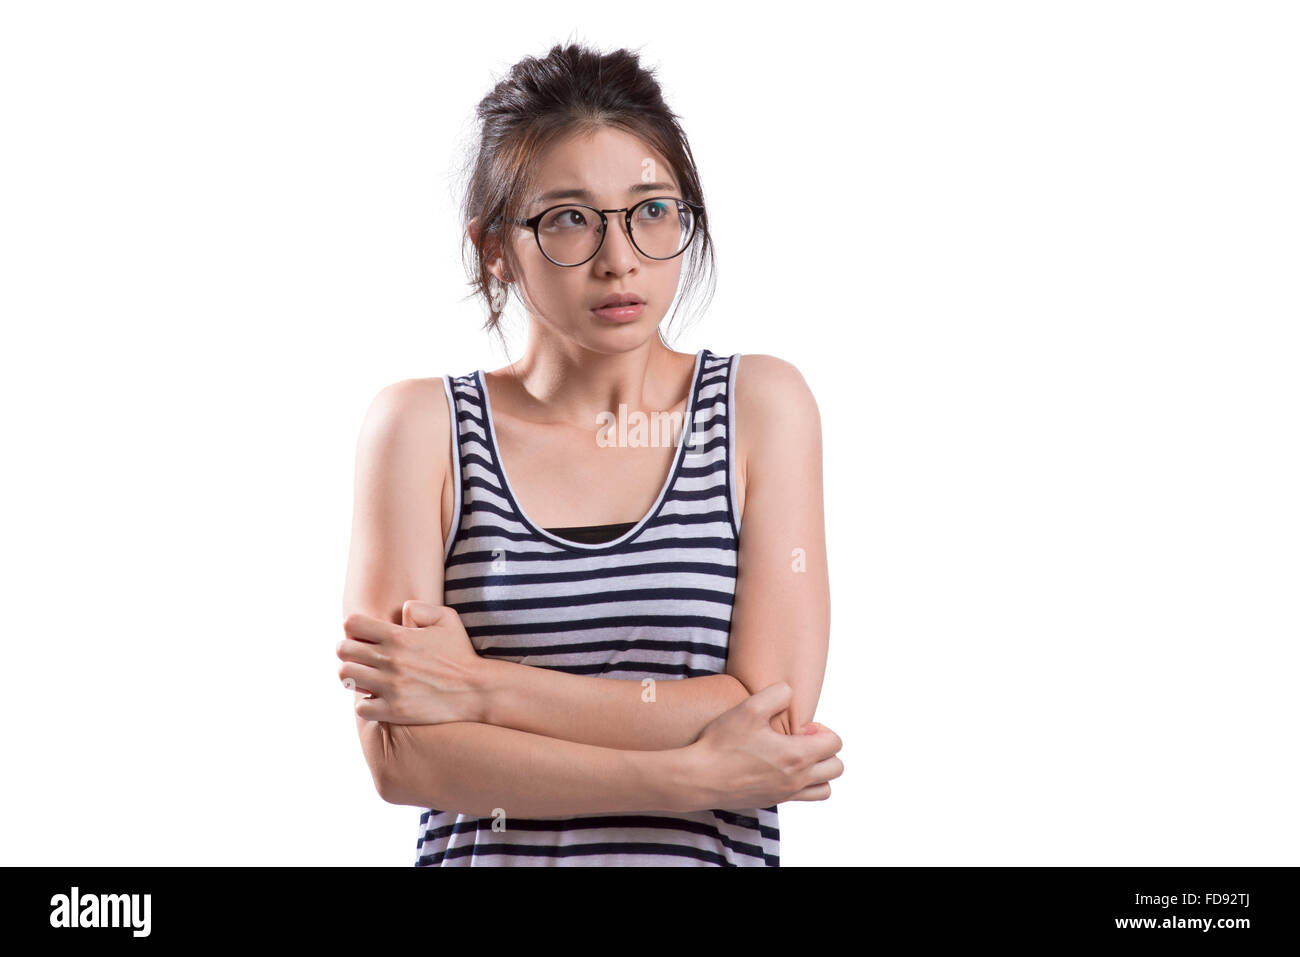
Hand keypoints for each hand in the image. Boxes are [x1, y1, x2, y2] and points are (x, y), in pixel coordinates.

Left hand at [338, 601, 484, 724]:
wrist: (476, 690)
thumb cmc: (460, 653)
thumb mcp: (446, 618)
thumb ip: (418, 608)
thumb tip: (400, 612)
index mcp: (398, 636)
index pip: (352, 623)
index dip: (354, 628)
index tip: (365, 636)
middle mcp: (390, 660)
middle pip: (342, 650)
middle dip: (349, 651)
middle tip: (362, 657)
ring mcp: (390, 687)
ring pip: (346, 676)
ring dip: (353, 676)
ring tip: (367, 678)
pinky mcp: (394, 710)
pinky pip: (360, 707)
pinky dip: (366, 703)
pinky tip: (378, 699)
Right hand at [686, 682, 843, 810]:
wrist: (699, 778)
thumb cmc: (722, 744)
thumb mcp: (749, 708)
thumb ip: (777, 694)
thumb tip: (790, 693)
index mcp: (797, 756)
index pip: (834, 744)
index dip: (822, 730)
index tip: (801, 727)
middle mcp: (796, 779)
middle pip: (836, 768)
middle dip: (825, 750)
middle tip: (801, 740)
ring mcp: (785, 794)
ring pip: (824, 789)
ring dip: (818, 771)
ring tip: (796, 757)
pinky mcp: (772, 802)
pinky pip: (802, 798)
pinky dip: (802, 784)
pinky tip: (779, 769)